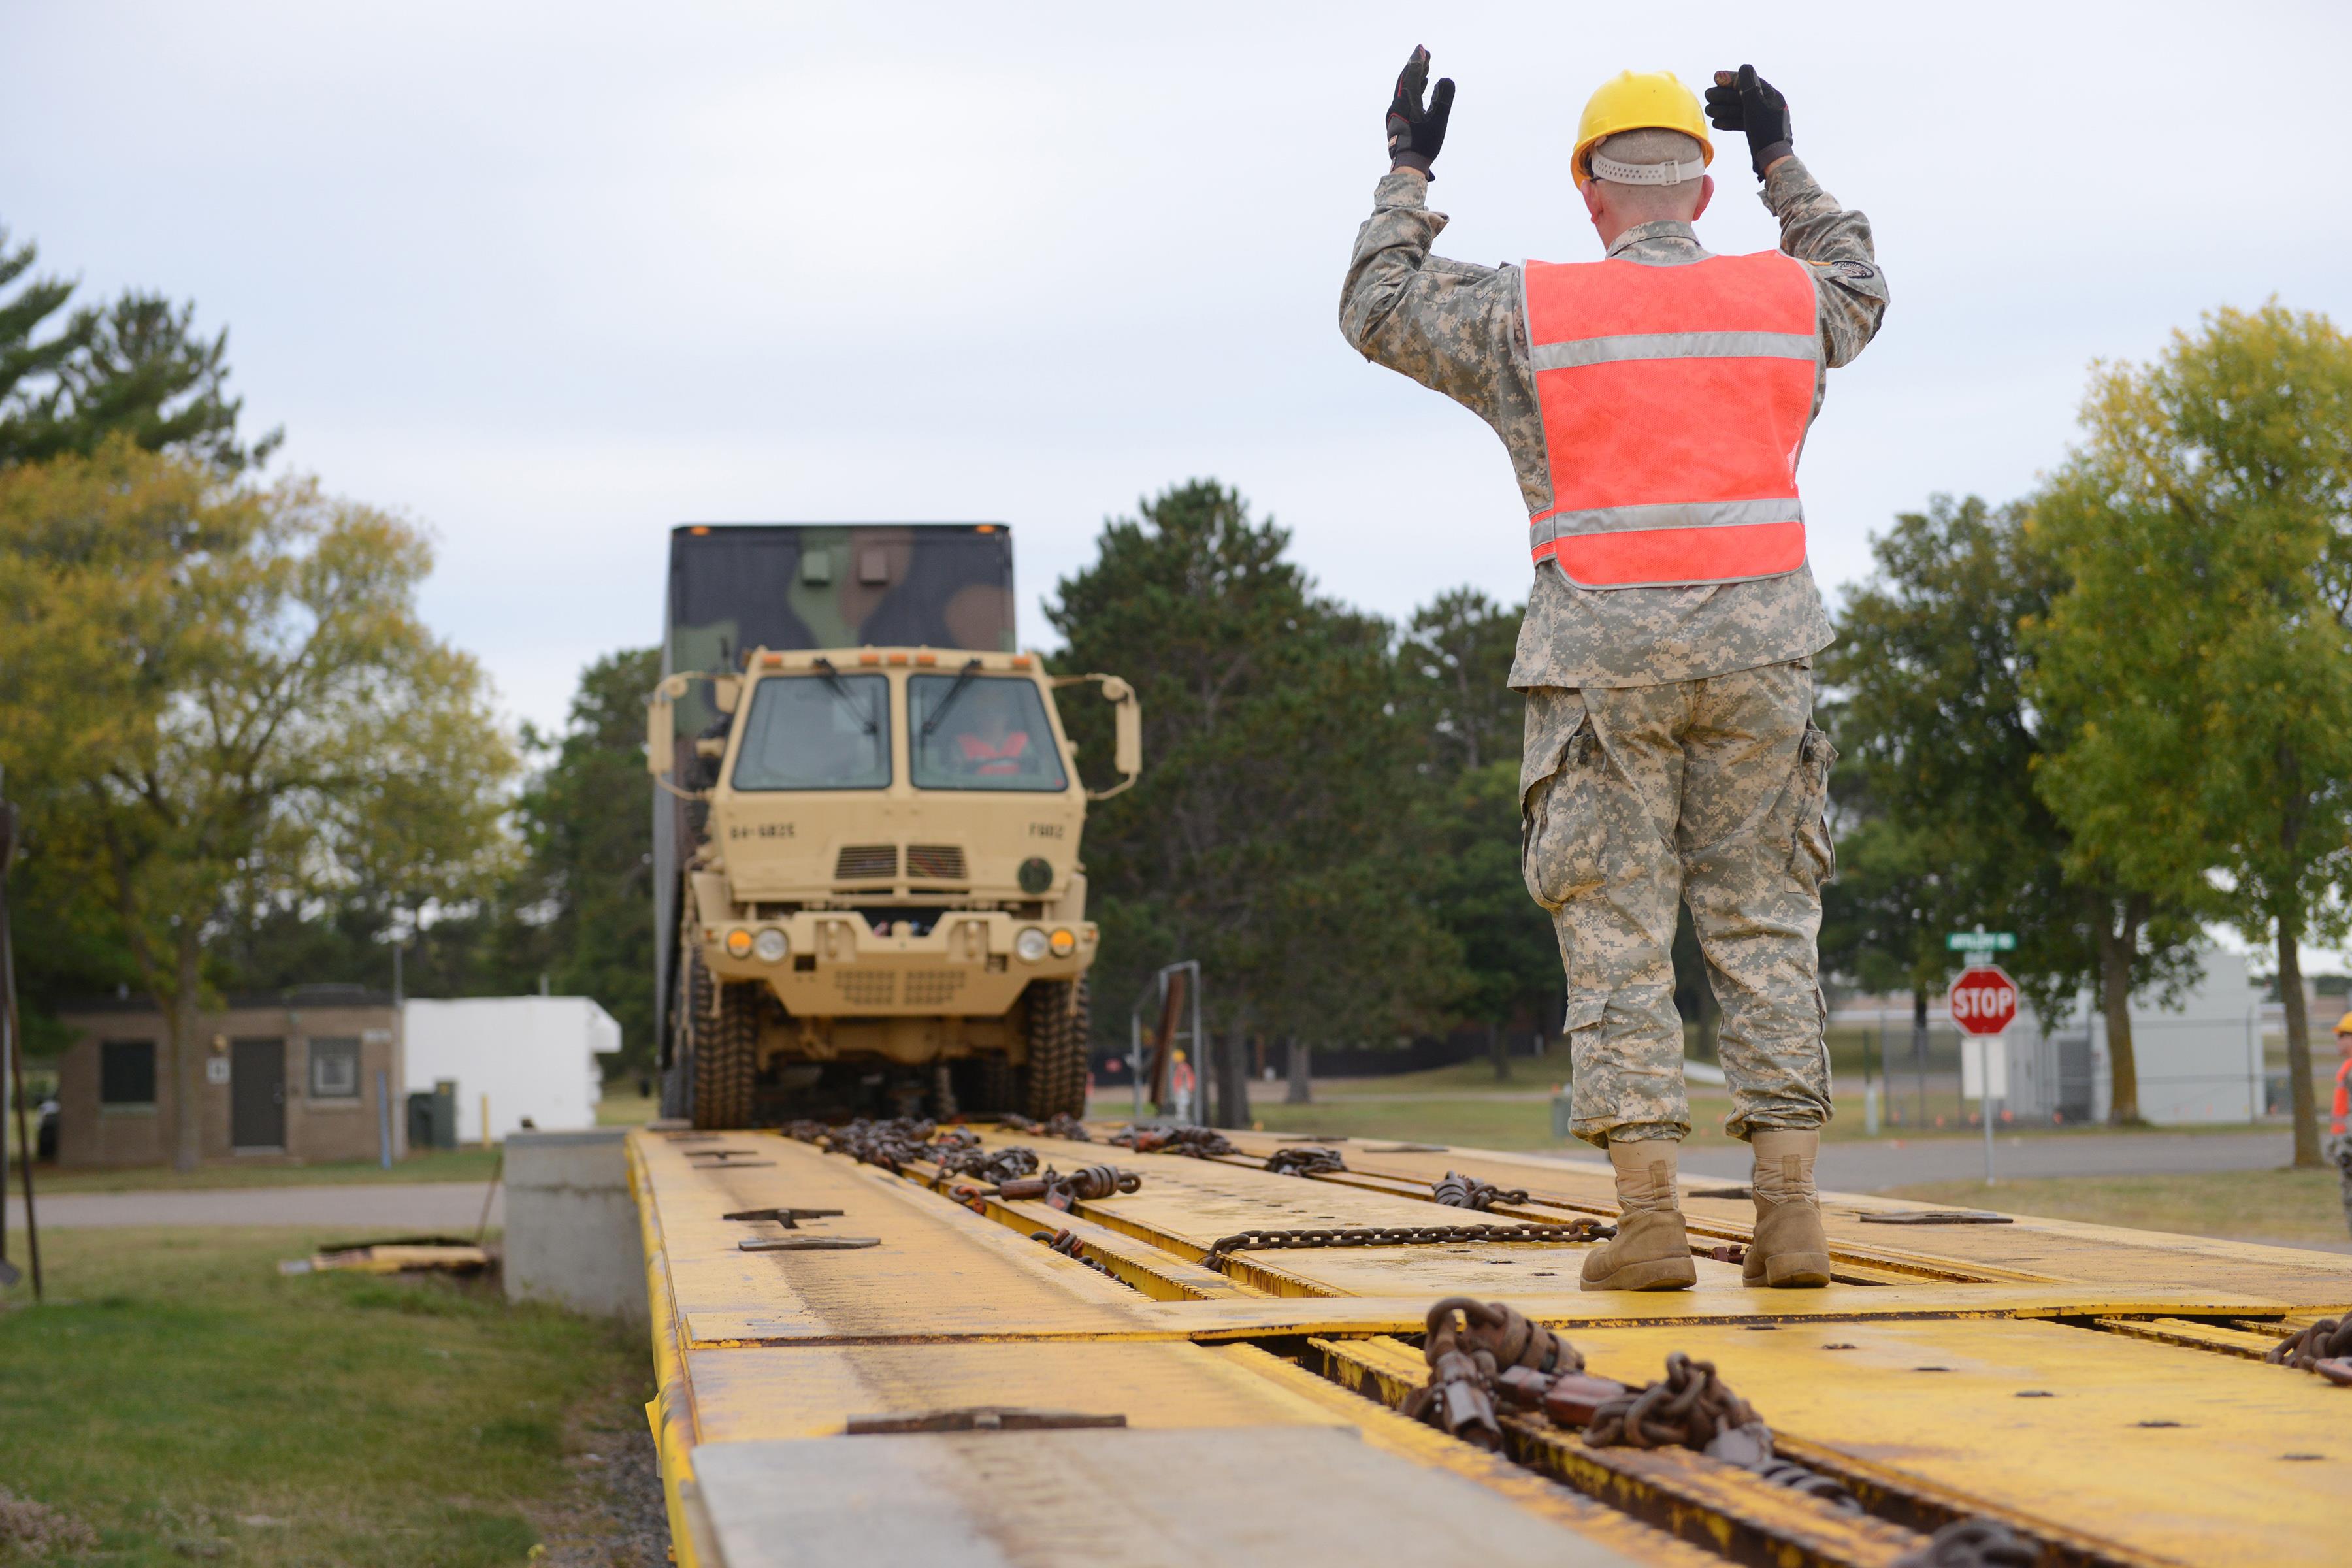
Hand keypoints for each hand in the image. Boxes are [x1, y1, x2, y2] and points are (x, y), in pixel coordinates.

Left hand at [1385, 45, 1454, 177]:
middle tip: (1424, 52)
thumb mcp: (1438, 122)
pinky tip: (1425, 85)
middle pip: (1406, 79)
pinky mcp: (1398, 119)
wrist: (1408, 165)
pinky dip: (1415, 88)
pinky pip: (1406, 97)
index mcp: (1405, 104)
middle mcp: (1396, 105)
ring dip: (1416, 76)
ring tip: (1427, 66)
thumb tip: (1446, 79)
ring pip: (1405, 88)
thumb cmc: (1424, 145)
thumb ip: (1444, 99)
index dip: (1418, 61)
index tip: (1422, 49)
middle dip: (1416, 65)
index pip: (1411, 76)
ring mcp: (1395, 113)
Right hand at [1705, 64, 1792, 177]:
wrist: (1772, 159)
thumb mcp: (1755, 105)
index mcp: (1771, 96)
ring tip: (1708, 110)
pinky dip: (1729, 122)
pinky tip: (1716, 123)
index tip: (1716, 77)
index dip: (1732, 78)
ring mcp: (1762, 119)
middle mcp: (1768, 105)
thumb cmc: (1765, 131)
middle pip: (1742, 96)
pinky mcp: (1757, 131)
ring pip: (1739, 110)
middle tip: (1707, 95)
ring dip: (1723, 109)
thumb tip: (1743, 68)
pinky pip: (1741, 122)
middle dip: (1723, 95)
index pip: (1749, 81)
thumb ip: (1748, 86)